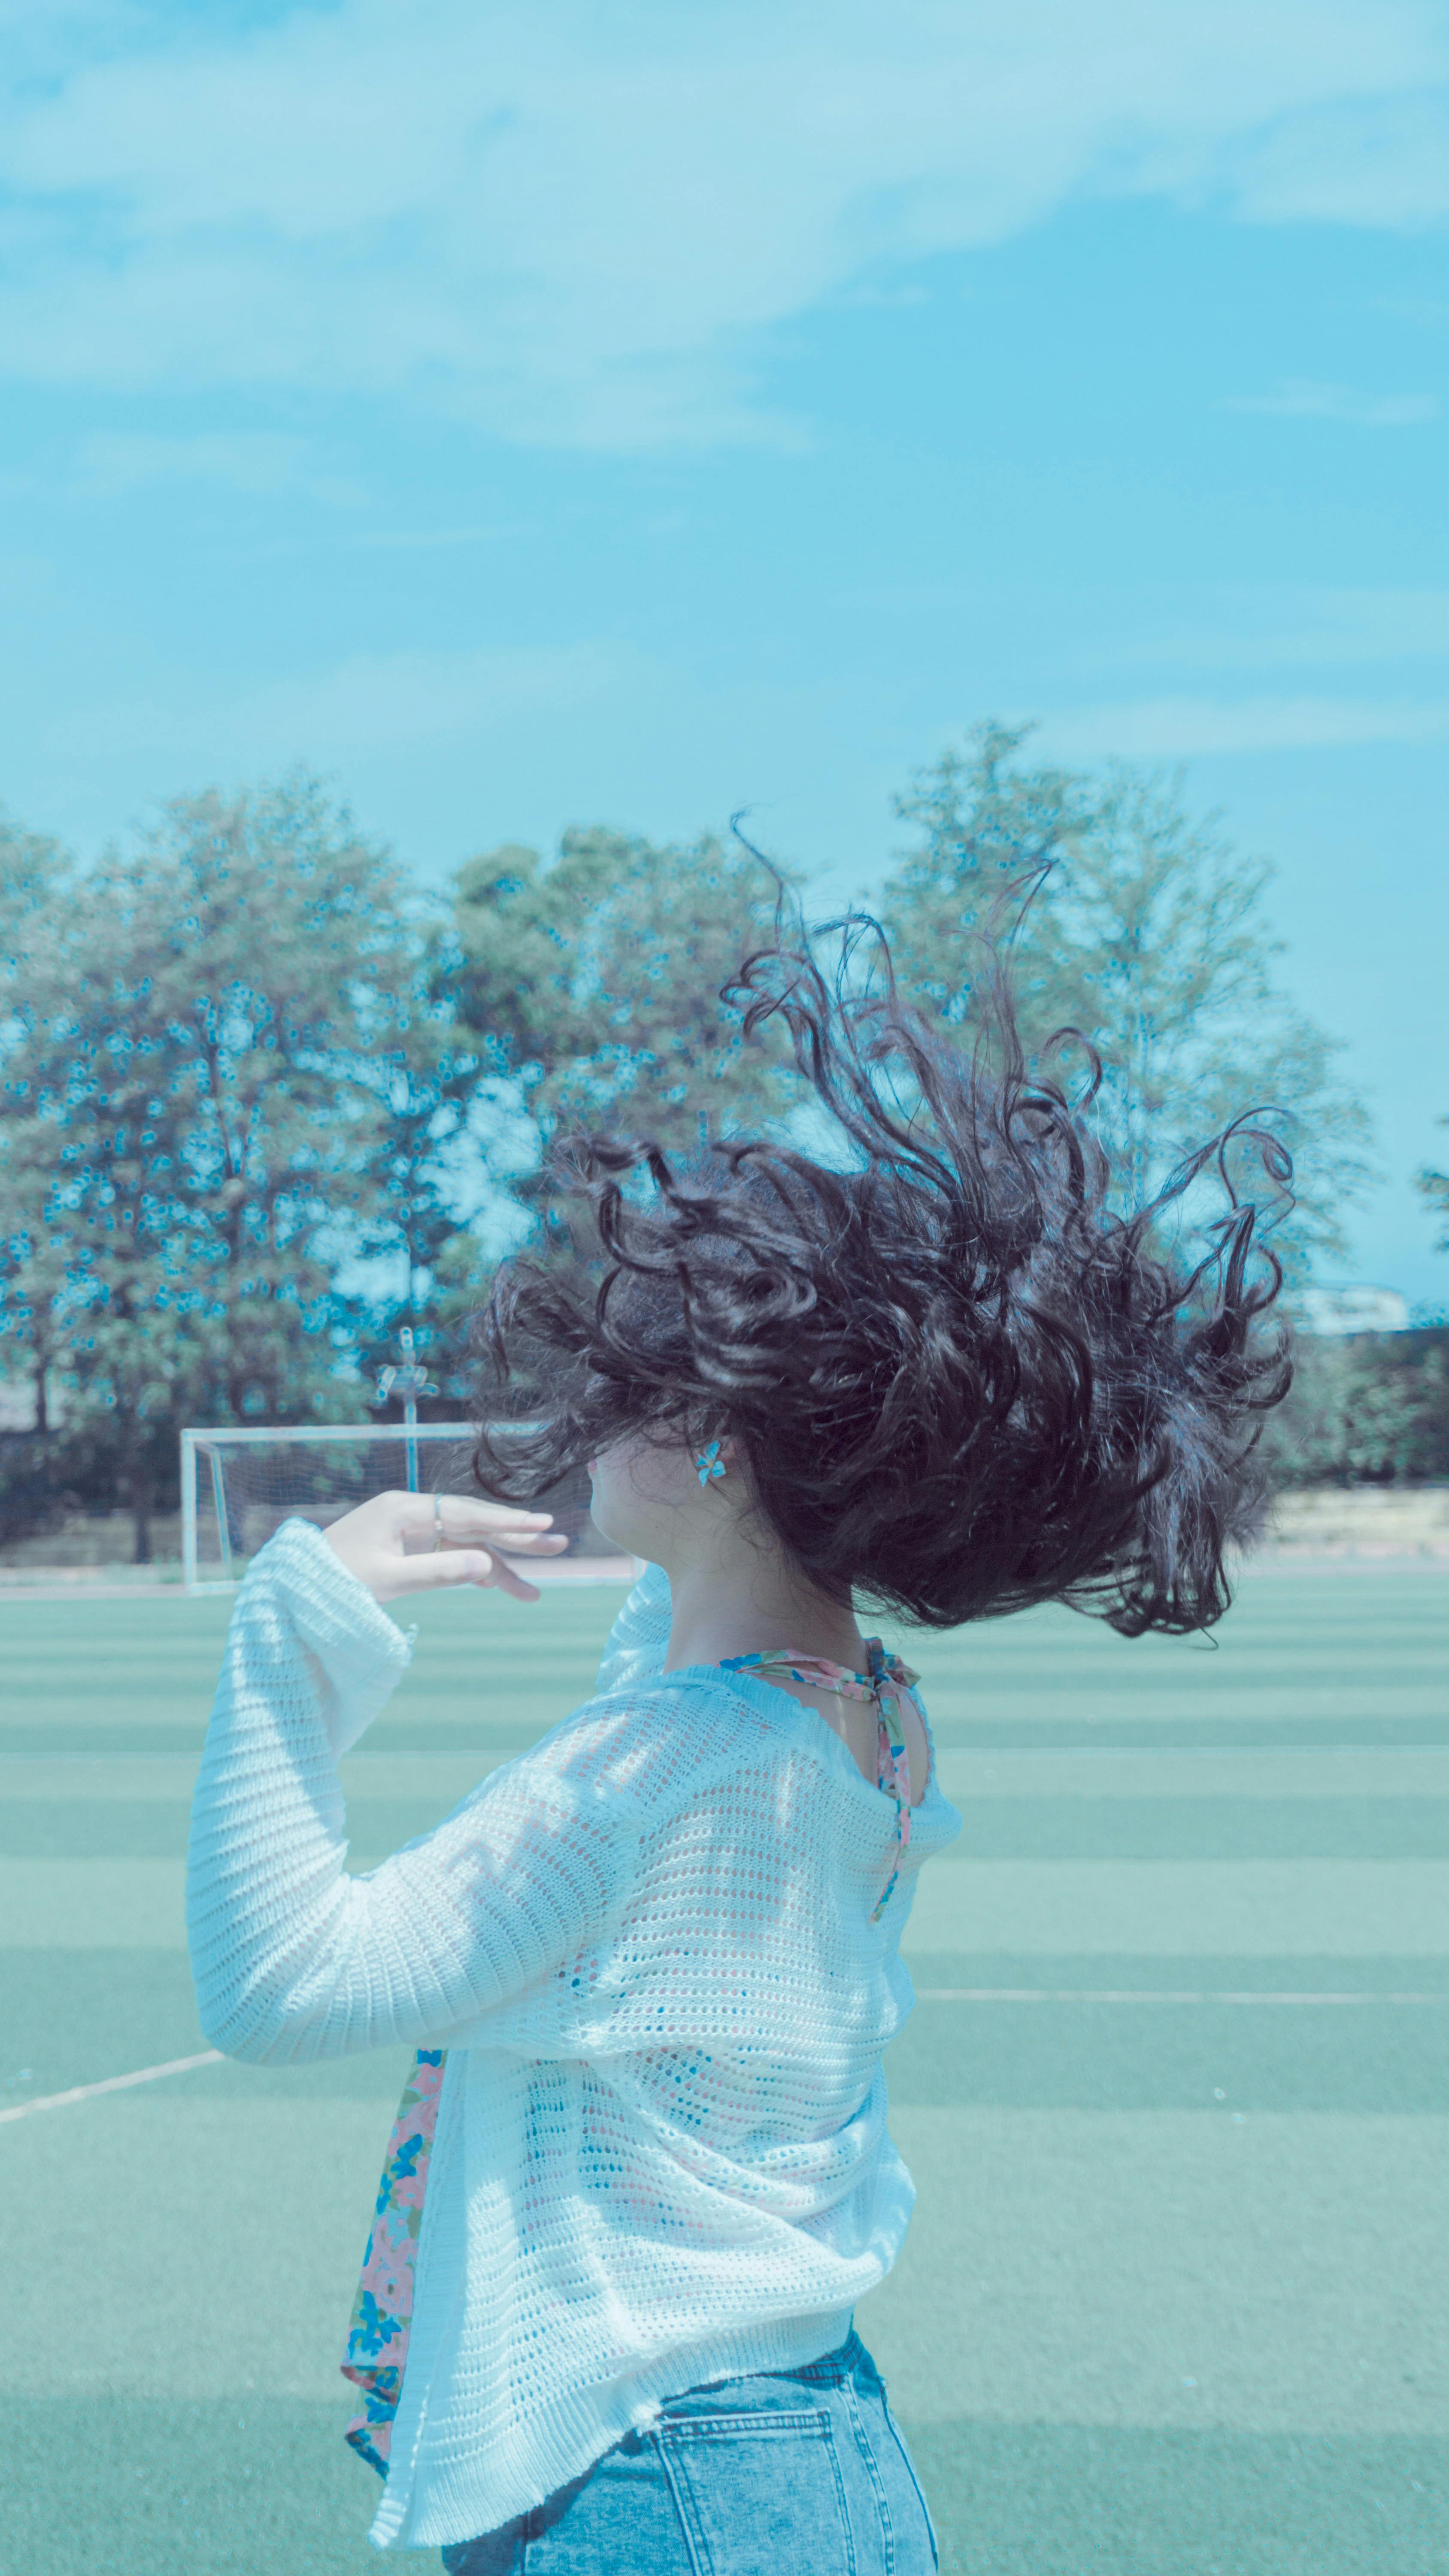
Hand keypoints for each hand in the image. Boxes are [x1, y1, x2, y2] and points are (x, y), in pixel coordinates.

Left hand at [322, 1491, 568, 1603]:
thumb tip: (486, 1565)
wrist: (294, 1589)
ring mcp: (410, 1534)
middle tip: (559, 1546)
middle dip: (515, 1538)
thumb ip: (436, 1573)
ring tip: (534, 1593)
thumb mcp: (385, 1581)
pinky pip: (448, 1559)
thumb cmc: (332, 1582)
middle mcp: (412, 1516)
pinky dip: (472, 1574)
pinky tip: (498, 1586)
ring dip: (498, 1566)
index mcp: (404, 1511)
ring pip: (464, 1546)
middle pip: (473, 1525)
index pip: (467, 1513)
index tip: (544, 1525)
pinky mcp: (406, 1552)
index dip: (508, 1521)